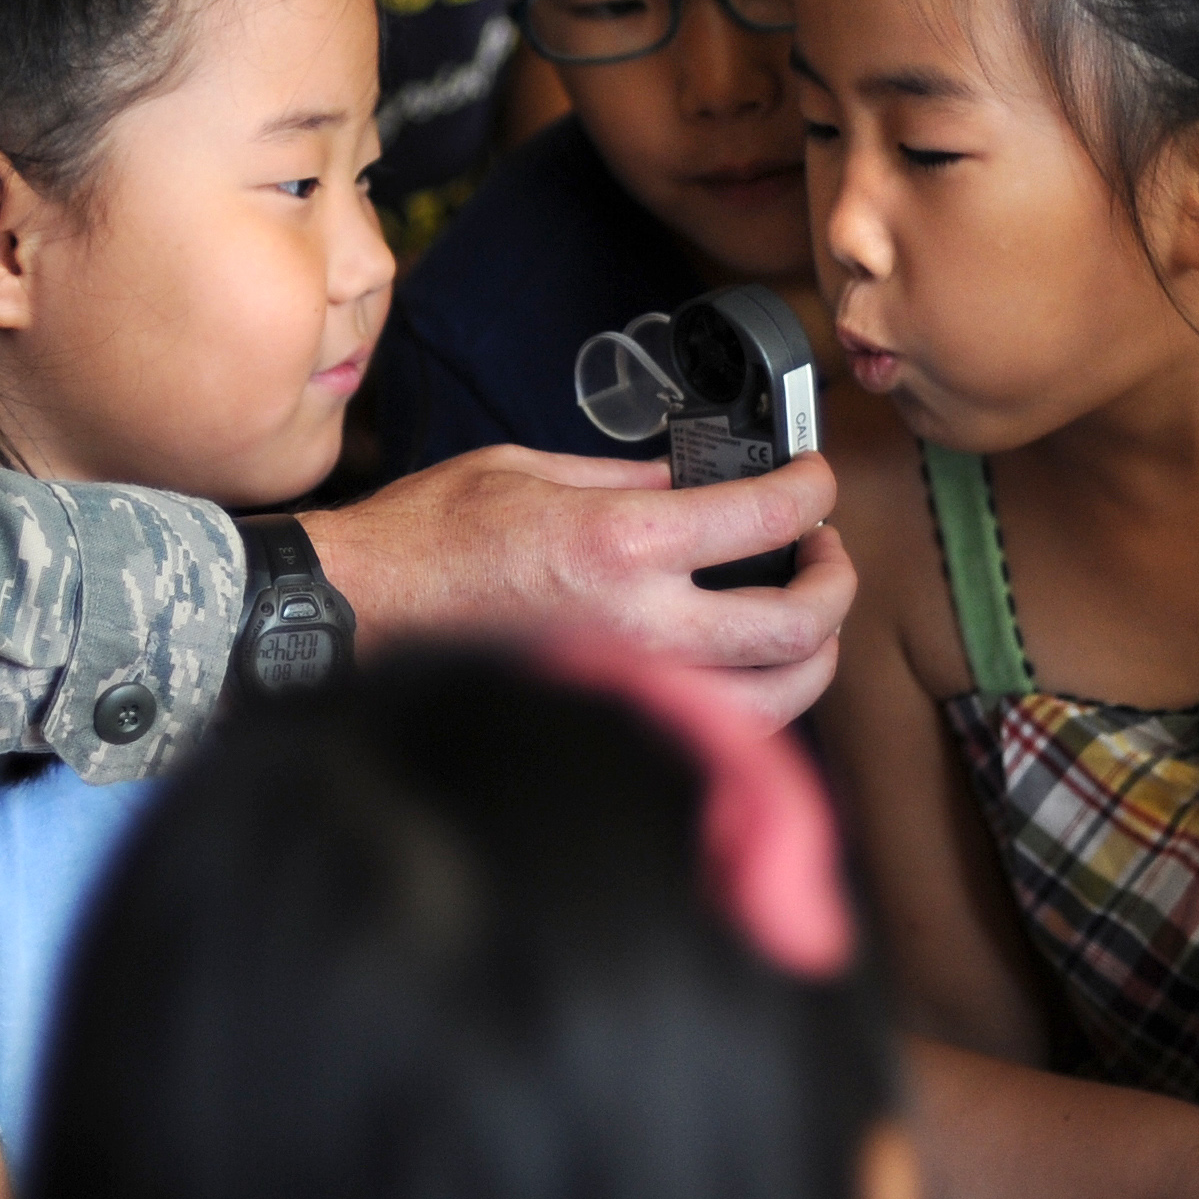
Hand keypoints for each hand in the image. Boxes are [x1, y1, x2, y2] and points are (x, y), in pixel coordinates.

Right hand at [302, 447, 856, 726]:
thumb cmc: (430, 536)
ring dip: (813, 656)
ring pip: (779, 702)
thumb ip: (629, 476)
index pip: (766, 520)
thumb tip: (696, 481)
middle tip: (823, 550)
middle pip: (799, 627)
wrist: (363, 612)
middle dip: (835, 581)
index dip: (813, 490)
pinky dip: (759, 701)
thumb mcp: (531, 467)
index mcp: (624, 543)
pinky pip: (721, 731)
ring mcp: (634, 687)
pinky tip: (749, 666)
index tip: (815, 477)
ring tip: (803, 615)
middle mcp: (643, 625)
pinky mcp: (614, 720)